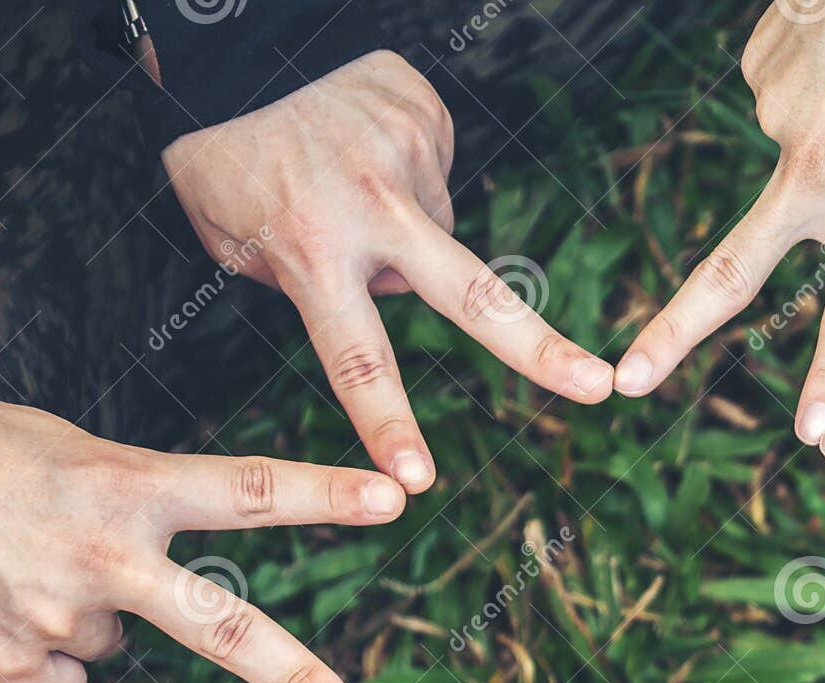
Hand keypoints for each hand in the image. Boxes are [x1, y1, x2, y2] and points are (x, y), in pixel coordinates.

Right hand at [0, 389, 392, 682]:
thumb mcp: (69, 450)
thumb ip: (135, 506)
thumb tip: (152, 595)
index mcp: (128, 487)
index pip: (250, 491)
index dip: (327, 493)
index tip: (397, 496)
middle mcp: (108, 558)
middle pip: (225, 629)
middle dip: (294, 677)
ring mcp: (61, 618)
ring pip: (116, 645)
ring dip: (88, 617)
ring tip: (21, 568)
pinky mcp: (15, 665)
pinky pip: (61, 675)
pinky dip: (40, 650)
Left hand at [162, 52, 613, 490]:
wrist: (233, 58)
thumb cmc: (226, 171)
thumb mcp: (232, 249)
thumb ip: (314, 289)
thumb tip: (397, 290)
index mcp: (310, 250)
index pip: (358, 357)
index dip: (389, 424)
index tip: (418, 482)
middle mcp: (368, 204)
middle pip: (473, 296)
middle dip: (542, 348)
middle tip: (598, 388)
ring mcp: (403, 152)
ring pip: (439, 231)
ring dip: (406, 232)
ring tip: (345, 191)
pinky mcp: (423, 114)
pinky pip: (435, 174)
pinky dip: (408, 179)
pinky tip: (366, 155)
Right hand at [614, 0, 824, 441]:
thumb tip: (802, 190)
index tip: (811, 436)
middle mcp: (820, 168)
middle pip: (731, 274)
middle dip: (673, 334)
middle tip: (628, 382)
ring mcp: (778, 120)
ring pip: (787, 149)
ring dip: (821, 121)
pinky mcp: (757, 71)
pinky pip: (777, 93)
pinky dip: (803, 80)